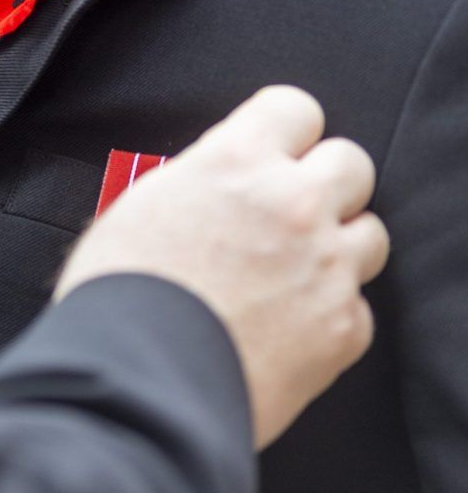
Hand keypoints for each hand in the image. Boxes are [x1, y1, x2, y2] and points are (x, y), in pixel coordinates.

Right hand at [54, 87, 388, 449]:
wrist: (140, 384)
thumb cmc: (121, 297)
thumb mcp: (139, 209)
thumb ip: (193, 185)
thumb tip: (206, 187)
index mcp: (236, 162)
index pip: (296, 109)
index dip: (286, 132)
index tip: (276, 152)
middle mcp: (293, 204)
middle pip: (352, 162)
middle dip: (325, 183)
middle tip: (291, 210)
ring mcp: (327, 267)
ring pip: (371, 233)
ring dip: (339, 246)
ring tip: (294, 272)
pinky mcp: (342, 330)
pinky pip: (358, 308)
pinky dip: (330, 317)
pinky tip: (287, 329)